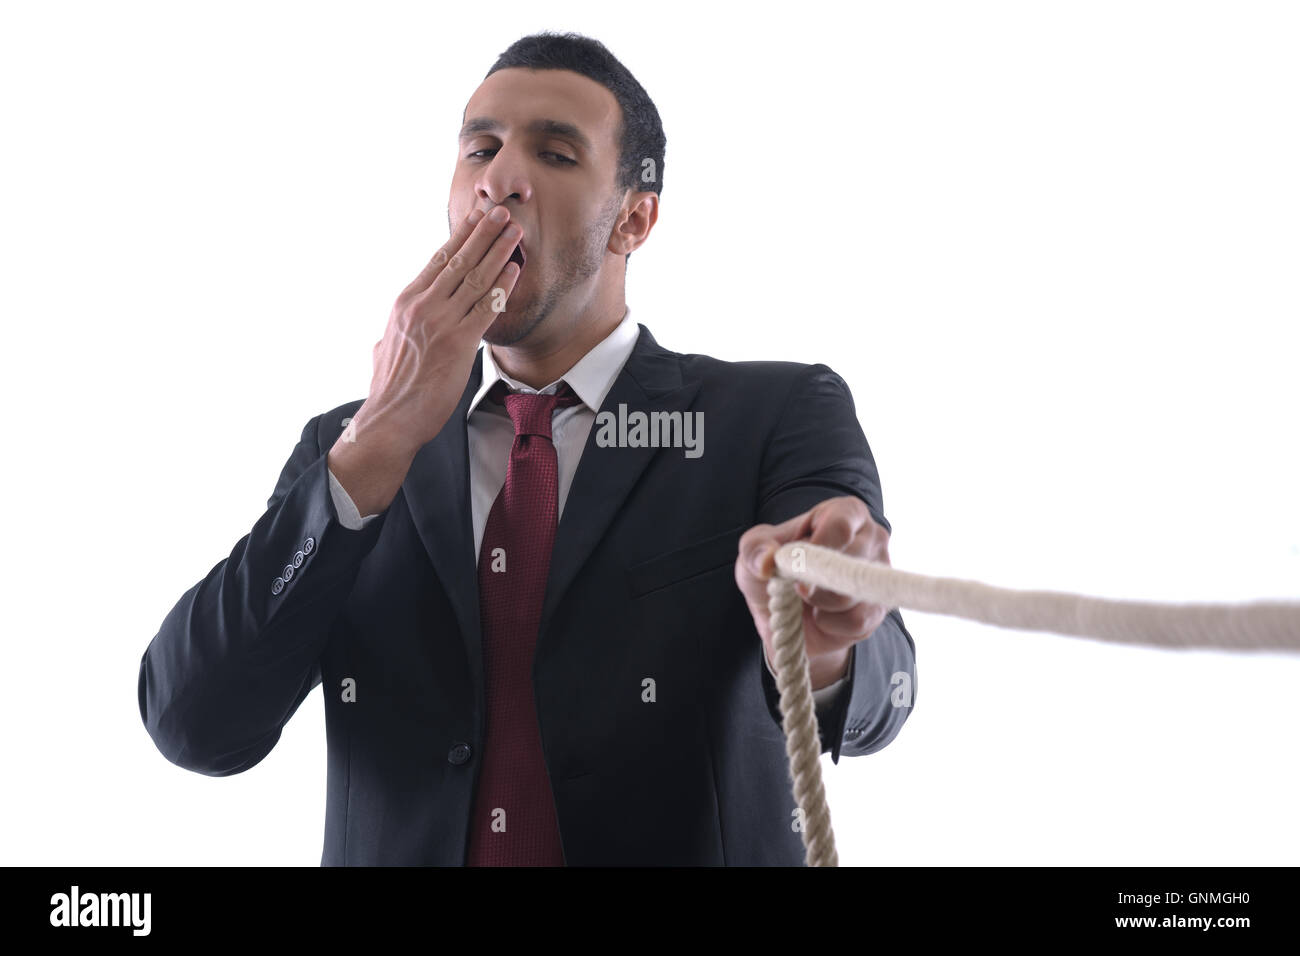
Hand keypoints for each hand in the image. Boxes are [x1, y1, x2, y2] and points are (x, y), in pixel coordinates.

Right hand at [350, 205, 523, 454]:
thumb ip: (392, 333)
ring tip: (515, 232)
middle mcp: (423, 305)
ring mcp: (441, 322)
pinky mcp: (459, 343)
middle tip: (502, 212)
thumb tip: (388, 334)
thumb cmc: (390, 388)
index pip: (438, 260)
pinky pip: (487, 307)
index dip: (460, 237)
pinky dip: (503, 286)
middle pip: (459, 261)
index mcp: (406, 302)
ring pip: (476, 278)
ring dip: (499, 251)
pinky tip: (515, 270)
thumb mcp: (384, 348)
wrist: (391, 418)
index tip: (475, 219)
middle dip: (483, 233)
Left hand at [734, 496, 891, 689]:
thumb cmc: (775, 571)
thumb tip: (767, 561)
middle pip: (848, 561)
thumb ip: (755, 548)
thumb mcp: (753, 552)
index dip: (817, 545)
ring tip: (806, 599)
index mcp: (844, 512)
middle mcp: (871, 537)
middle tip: (795, 587)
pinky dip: (830, 623)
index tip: (796, 565)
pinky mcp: (878, 609)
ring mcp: (878, 574)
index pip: (840, 523)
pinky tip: (821, 617)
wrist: (788, 618)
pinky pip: (857, 619)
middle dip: (812, 581)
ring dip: (818, 603)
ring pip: (852, 593)